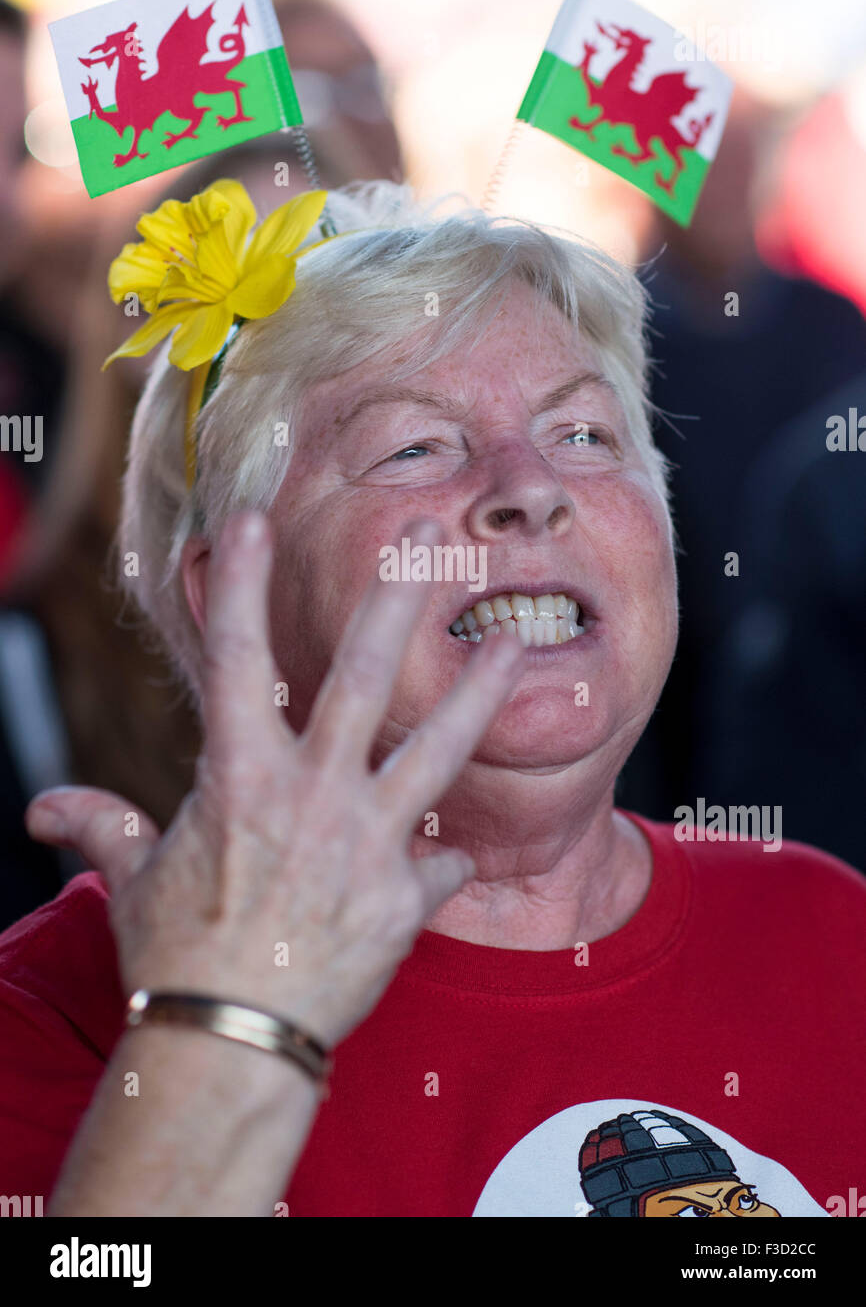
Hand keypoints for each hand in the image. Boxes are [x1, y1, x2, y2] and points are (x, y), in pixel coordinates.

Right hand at [26, 511, 524, 1048]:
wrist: (233, 1045)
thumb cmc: (177, 956)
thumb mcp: (134, 880)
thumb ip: (103, 827)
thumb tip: (46, 810)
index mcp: (240, 778)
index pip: (235, 661)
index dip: (242, 587)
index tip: (250, 521)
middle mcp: (312, 794)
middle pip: (364, 676)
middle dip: (394, 597)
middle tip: (424, 533)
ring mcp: (367, 841)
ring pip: (438, 747)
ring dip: (477, 690)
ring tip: (512, 638)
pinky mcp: (405, 897)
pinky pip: (443, 864)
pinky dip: (446, 860)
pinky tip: (457, 854)